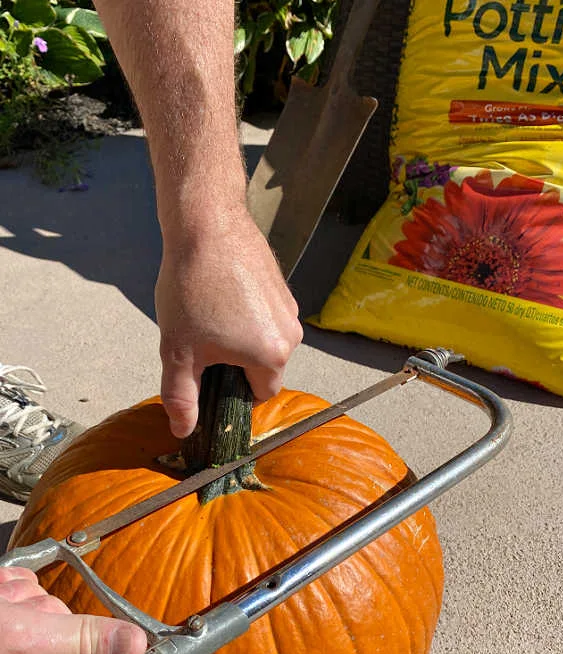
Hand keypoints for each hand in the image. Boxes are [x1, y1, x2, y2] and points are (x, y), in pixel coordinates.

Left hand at [155, 205, 302, 438]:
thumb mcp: (178, 351)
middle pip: (264, 368)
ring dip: (239, 338)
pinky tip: (218, 295)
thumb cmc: (192, 286)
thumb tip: (183, 430)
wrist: (206, 222)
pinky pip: (265, 315)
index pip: (260, 396)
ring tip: (207, 314)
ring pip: (264, 340)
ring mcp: (289, 306)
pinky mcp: (282, 285)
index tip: (209, 378)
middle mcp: (291, 333)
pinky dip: (245, 314)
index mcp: (271, 356)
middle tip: (200, 342)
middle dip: (234, 363)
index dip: (233, 393)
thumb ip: (182, 396)